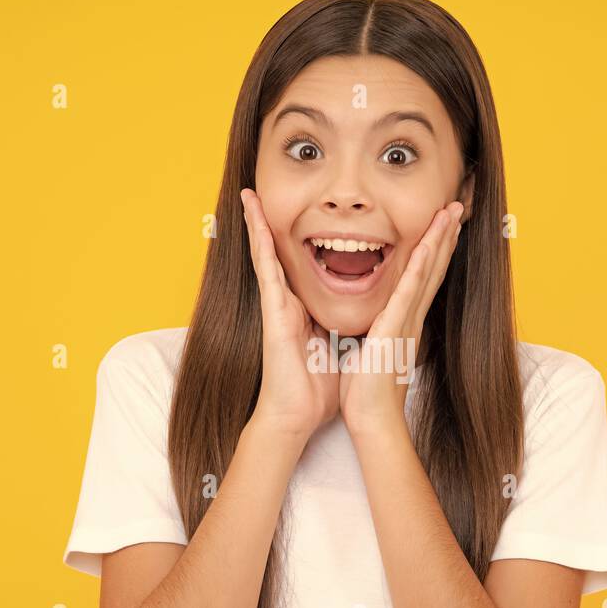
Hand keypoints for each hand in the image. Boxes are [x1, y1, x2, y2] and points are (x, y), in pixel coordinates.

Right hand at [241, 188, 339, 439]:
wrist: (298, 415)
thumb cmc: (317, 389)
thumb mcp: (338, 349)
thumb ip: (342, 332)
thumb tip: (357, 325)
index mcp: (304, 310)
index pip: (302, 267)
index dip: (301, 241)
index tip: (300, 217)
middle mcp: (287, 302)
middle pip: (279, 255)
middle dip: (269, 224)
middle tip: (258, 191)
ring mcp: (276, 305)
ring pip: (267, 254)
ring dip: (257, 223)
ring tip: (249, 193)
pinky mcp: (272, 310)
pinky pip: (265, 267)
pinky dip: (257, 240)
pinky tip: (252, 217)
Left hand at [339, 200, 463, 438]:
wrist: (371, 418)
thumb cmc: (367, 390)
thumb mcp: (372, 350)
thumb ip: (377, 331)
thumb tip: (373, 321)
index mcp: (404, 321)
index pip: (423, 277)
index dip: (434, 249)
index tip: (442, 224)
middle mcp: (411, 317)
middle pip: (434, 268)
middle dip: (445, 236)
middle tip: (457, 207)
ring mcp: (407, 321)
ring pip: (428, 272)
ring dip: (440, 240)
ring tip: (452, 212)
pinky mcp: (396, 329)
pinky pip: (410, 292)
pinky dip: (421, 267)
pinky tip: (428, 246)